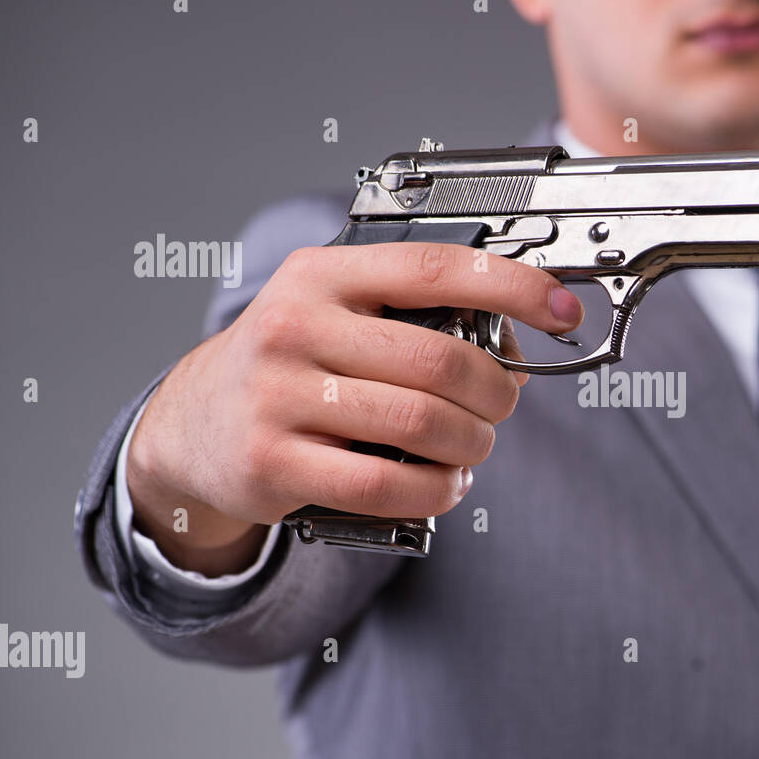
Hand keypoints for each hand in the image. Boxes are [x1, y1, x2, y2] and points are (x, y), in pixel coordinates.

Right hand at [125, 241, 583, 575]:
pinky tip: (445, 484)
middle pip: (440, 360)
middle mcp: (296, 326)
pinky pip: (384, 485)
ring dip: (472, 444)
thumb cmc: (292, 366)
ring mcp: (278, 396)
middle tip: (503, 405)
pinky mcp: (272, 462)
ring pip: (420, 424)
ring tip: (474, 448)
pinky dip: (437, 489)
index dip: (513, 287)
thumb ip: (412, 318)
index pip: (436, 268)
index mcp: (322, 276)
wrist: (194, 425)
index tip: (564, 312)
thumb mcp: (336, 315)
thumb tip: (513, 343)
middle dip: (496, 390)